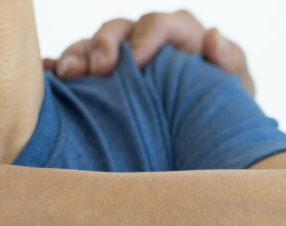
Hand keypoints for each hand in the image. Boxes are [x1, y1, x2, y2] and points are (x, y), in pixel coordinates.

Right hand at [46, 12, 255, 96]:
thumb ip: (229, 60)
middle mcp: (148, 41)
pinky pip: (77, 67)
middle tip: (98, 69)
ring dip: (77, 56)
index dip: (147, 36)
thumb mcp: (238, 88)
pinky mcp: (105, 81)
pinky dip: (59, 68)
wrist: (214, 140)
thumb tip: (212, 35)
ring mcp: (123, 60)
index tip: (138, 59)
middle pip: (119, 28)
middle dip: (104, 44)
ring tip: (68, 75)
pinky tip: (47, 76)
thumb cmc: (229, 111)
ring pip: (93, 45)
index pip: (160, 23)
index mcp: (181, 36)